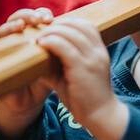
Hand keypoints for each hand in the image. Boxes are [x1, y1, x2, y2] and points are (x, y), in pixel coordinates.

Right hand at [0, 8, 54, 139]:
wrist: (27, 103)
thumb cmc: (42, 80)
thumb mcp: (54, 63)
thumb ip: (61, 48)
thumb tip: (77, 32)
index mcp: (30, 37)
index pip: (33, 18)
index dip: (40, 14)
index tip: (49, 17)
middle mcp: (16, 40)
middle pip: (17, 18)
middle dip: (27, 15)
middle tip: (39, 18)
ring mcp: (4, 49)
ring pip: (4, 29)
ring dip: (12, 24)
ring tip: (22, 24)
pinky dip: (3, 38)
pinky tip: (13, 36)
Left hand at [33, 17, 129, 139]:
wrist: (101, 116)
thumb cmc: (86, 98)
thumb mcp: (76, 74)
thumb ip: (63, 61)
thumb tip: (40, 51)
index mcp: (100, 51)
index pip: (86, 25)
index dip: (67, 23)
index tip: (51, 30)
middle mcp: (98, 51)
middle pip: (77, 24)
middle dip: (57, 24)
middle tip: (41, 32)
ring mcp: (92, 58)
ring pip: (69, 32)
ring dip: (51, 32)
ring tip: (38, 39)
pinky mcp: (83, 68)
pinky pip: (64, 46)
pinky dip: (50, 42)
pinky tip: (41, 45)